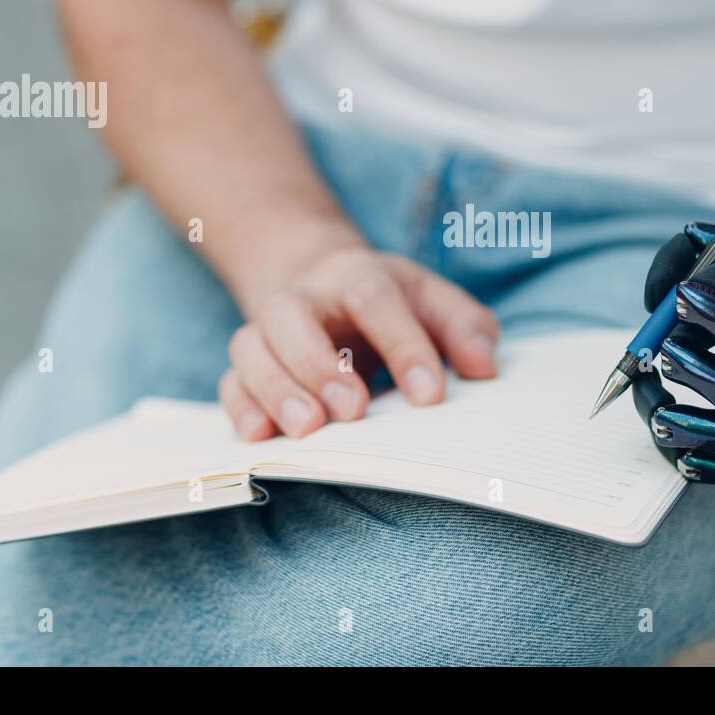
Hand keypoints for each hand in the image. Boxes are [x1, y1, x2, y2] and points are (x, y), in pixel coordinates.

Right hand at [219, 246, 499, 439]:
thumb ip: (465, 327)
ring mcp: (266, 331)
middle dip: (319, 364)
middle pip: (293, 318)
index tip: (430, 395)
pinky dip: (240, 408)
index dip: (404, 346)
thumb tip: (485, 368)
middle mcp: (303, 299)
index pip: (377, 302)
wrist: (315, 278)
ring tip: (309, 430)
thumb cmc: (384, 300)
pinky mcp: (245, 365)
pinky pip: (230, 383)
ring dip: (276, 390)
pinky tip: (260, 437)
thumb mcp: (431, 299)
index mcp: (357, 277)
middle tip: (353, 410)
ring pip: (252, 349)